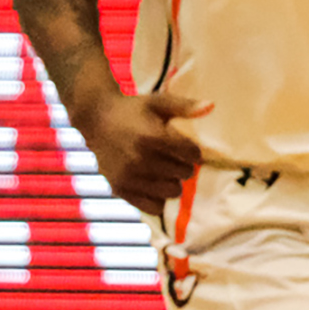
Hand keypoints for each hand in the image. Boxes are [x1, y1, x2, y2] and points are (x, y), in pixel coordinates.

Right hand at [79, 92, 209, 215]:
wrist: (96, 119)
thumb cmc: (133, 109)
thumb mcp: (159, 102)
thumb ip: (185, 106)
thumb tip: (211, 106)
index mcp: (152, 136)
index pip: (192, 154)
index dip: (194, 151)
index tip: (186, 147)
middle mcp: (140, 158)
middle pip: (185, 173)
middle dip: (184, 165)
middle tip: (174, 158)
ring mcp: (129, 176)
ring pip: (172, 192)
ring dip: (173, 182)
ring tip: (164, 171)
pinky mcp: (119, 189)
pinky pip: (153, 207)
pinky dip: (159, 199)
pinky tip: (154, 185)